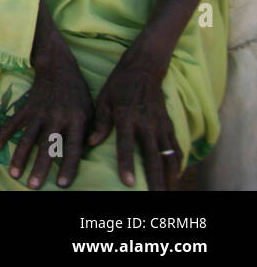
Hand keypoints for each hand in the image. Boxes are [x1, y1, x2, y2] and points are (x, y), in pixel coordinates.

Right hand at [0, 53, 93, 188]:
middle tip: (33, 185)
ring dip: (20, 156)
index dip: (67, 167)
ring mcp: (40, 113)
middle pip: (47, 147)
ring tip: (14, 173)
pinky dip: (4, 133)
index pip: (72, 148)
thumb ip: (93, 129)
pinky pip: (13, 122)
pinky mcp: (27, 107)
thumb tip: (92, 147)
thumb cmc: (78, 93)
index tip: (61, 184)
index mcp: (76, 121)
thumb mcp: (92, 109)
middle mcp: (57, 118)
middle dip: (39, 167)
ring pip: (28, 138)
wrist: (58, 67)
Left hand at [88, 52, 179, 189]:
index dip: (128, 164)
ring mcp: (161, 126)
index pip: (127, 145)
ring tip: (167, 192)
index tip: (128, 182)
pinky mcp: (169, 126)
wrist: (144, 69)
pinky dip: (177, 164)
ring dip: (169, 176)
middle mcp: (146, 124)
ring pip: (168, 156)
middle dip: (154, 179)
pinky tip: (175, 177)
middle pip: (153, 157)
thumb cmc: (118, 85)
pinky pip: (176, 148)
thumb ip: (100, 122)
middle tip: (155, 196)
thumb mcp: (103, 100)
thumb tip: (90, 143)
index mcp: (126, 117)